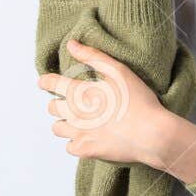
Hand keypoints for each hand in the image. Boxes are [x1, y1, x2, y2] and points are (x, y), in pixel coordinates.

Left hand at [38, 39, 195, 180]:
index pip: (51, 83)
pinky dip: (75, 142)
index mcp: (80, 92)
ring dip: (64, 123)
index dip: (45, 81)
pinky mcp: (85, 151)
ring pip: (57, 128)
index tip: (44, 82)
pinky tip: (86, 137)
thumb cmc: (138, 101)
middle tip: (69, 102)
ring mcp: (78, 134)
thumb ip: (92, 56)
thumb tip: (71, 44)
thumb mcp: (118, 71)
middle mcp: (74, 113)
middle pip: (52, 107)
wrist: (151, 134)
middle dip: (57, 103)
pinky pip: (69, 147)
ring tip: (77, 121)